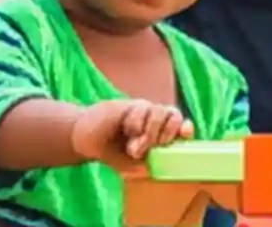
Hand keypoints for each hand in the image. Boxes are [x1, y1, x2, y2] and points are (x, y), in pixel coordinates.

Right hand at [70, 99, 192, 171]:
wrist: (86, 139)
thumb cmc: (113, 152)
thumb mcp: (129, 165)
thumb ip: (143, 166)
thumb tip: (154, 166)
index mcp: (161, 134)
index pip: (181, 127)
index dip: (185, 128)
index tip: (185, 133)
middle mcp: (155, 120)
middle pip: (174, 115)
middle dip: (168, 132)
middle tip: (154, 147)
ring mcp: (144, 111)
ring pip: (159, 111)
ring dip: (150, 132)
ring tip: (135, 147)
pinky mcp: (131, 105)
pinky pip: (141, 110)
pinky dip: (136, 124)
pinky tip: (127, 130)